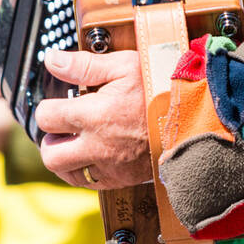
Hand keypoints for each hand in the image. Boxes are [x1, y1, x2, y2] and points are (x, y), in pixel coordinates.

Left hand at [35, 48, 150, 188]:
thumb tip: (53, 60)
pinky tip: (97, 153)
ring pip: (67, 173)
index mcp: (95, 115)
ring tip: (78, 141)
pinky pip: (91, 183)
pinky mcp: (122, 178)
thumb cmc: (162, 87)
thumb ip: (84, 65)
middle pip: (51, 154)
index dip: (49, 107)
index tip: (59, 103)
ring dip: (66, 158)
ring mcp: (110, 166)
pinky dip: (87, 170)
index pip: (47, 118)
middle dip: (51, 139)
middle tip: (63, 127)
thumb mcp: (125, 65)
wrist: (196, 115)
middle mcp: (98, 146)